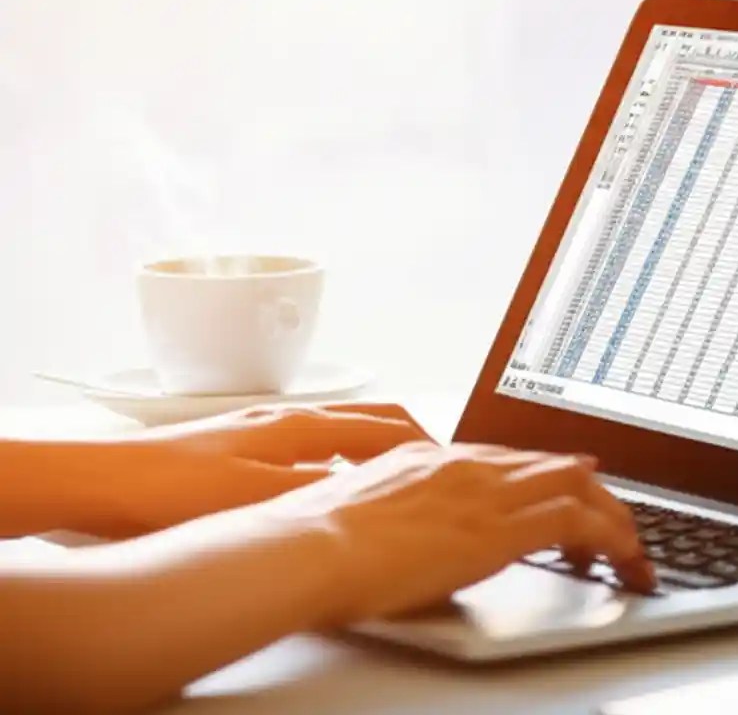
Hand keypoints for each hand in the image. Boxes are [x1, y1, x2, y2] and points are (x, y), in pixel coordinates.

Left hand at [84, 403, 427, 537]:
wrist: (107, 479)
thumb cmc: (176, 488)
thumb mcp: (261, 497)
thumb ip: (323, 490)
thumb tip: (376, 486)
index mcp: (303, 426)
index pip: (387, 427)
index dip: (428, 445)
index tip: (455, 462)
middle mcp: (290, 416)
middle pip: (371, 414)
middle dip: (413, 432)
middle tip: (440, 458)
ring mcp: (266, 424)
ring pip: (344, 425)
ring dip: (379, 442)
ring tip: (399, 469)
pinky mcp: (244, 439)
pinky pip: (316, 439)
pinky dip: (344, 452)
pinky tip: (333, 478)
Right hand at [264, 441, 655, 621]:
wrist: (305, 547)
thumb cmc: (314, 540)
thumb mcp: (362, 514)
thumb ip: (398, 514)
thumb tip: (405, 534)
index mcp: (434, 459)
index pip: (512, 459)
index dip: (549, 475)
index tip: (571, 486)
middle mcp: (467, 466)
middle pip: (553, 467)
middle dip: (593, 495)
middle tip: (614, 524)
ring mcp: (487, 492)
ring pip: (578, 487)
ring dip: (613, 518)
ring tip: (629, 550)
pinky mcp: (501, 528)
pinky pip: (578, 522)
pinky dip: (610, 539)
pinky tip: (622, 559)